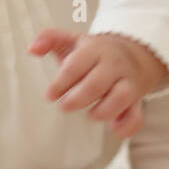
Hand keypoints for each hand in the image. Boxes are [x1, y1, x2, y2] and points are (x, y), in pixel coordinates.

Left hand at [28, 28, 164, 137]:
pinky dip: (127, 126)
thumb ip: (48, 38)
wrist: (133, 52)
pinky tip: (113, 130)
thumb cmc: (94, 52)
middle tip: (64, 107)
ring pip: (122, 96)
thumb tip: (31, 49)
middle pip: (97, 83)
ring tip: (89, 115)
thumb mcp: (72, 39)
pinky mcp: (136, 99)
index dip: (61, 83)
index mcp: (94, 49)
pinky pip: (137, 115)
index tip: (50, 95)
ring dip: (104, 111)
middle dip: (78, 99)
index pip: (76, 65)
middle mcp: (113, 64)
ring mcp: (127, 81)